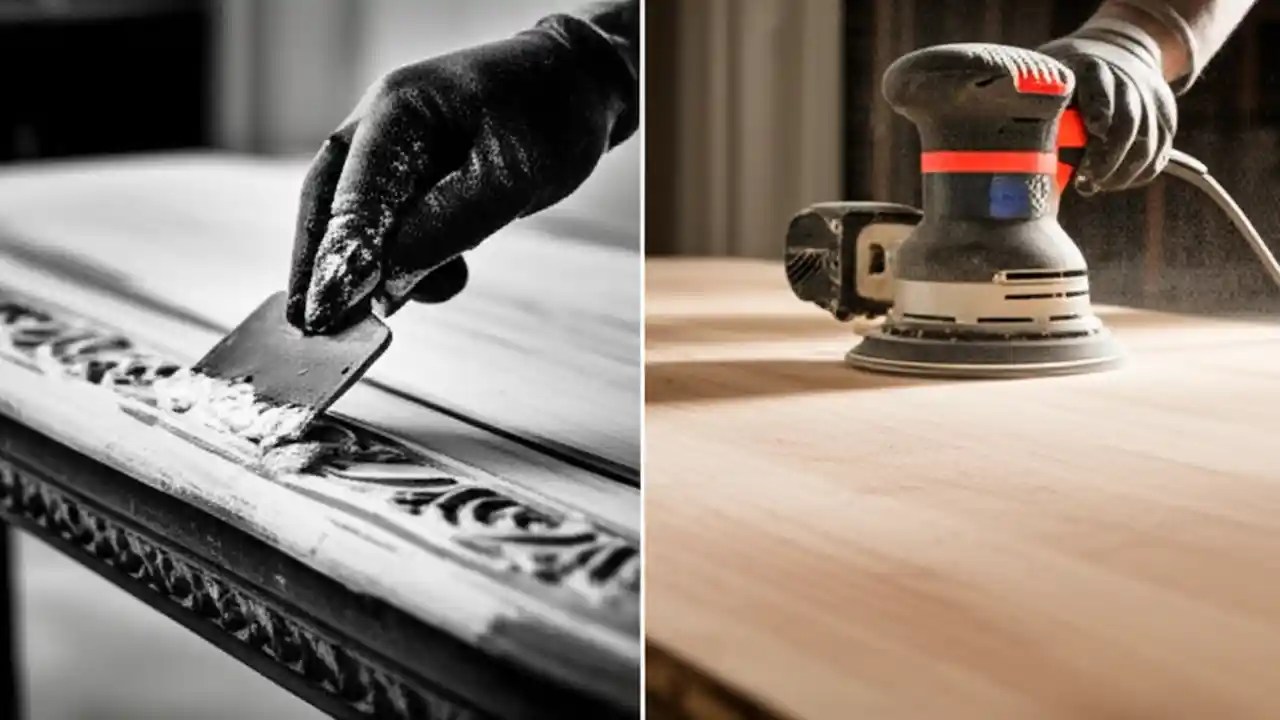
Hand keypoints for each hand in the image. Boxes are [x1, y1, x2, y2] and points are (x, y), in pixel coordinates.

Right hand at [288, 13, 636, 332]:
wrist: (579, 88)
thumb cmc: (550, 118)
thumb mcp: (508, 177)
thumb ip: (444, 227)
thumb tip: (385, 281)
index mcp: (397, 110)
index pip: (350, 192)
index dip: (334, 256)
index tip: (324, 310)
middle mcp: (381, 127)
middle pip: (328, 204)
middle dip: (321, 267)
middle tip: (312, 326)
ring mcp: (392, 152)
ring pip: (357, 222)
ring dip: (366, 271)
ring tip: (384, 313)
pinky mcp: (412, 179)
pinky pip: (391, 229)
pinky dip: (404, 263)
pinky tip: (441, 279)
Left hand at [1039, 22, 1176, 194]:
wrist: (1120, 50)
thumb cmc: (1066, 77)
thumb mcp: (1047, 78)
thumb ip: (1034, 106)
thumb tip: (1012, 150)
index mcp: (1090, 66)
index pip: (1099, 85)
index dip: (1099, 107)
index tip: (1093, 131)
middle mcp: (1127, 79)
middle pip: (1128, 122)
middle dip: (1108, 157)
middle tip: (1088, 181)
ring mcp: (1150, 97)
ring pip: (1148, 142)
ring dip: (1122, 173)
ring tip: (1095, 185)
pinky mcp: (1165, 115)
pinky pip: (1159, 151)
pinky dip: (1139, 173)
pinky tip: (1115, 182)